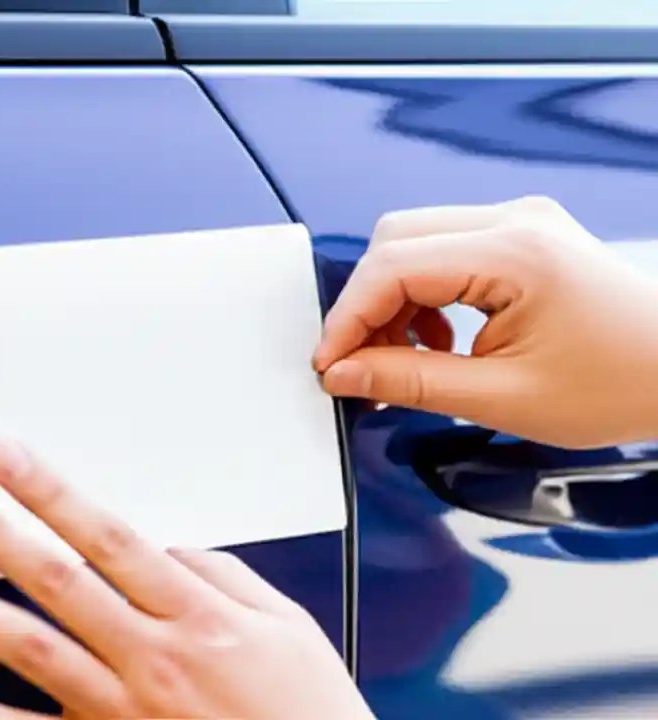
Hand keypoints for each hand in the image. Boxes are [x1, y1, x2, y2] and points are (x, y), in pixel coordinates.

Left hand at [0, 440, 373, 719]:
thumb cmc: (306, 712)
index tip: (1, 453)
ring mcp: (118, 713)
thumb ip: (219, 576)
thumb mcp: (285, 628)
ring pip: (23, 649)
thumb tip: (156, 542)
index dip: (51, 493)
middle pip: (53, 581)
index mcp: (198, 618)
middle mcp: (150, 660)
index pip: (109, 540)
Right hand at [314, 195, 657, 449]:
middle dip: (366, 305)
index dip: (348, 317)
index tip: (330, 362)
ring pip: (414, 242)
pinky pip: (444, 249)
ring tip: (403, 359)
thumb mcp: (503, 399)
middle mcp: (516, 222)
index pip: (393, 265)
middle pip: (394, 241)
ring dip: (393, 300)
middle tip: (359, 363)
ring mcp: (521, 223)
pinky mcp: (522, 236)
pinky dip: (422, 294)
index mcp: (516, 252)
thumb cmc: (622, 383)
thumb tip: (344, 371)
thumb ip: (410, 381)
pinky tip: (436, 340)